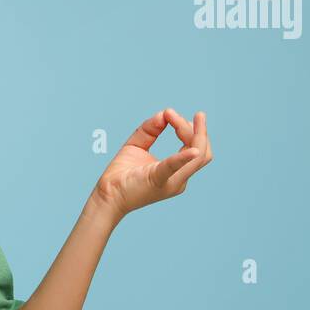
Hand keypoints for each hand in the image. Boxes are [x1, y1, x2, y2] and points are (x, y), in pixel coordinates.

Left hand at [92, 109, 211, 220]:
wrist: (107, 196)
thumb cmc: (122, 174)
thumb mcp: (137, 145)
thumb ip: (149, 129)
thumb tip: (163, 114)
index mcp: (176, 171)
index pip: (194, 147)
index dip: (188, 128)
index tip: (170, 113)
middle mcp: (179, 179)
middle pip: (201, 152)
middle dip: (200, 131)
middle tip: (198, 115)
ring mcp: (171, 182)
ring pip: (198, 158)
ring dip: (196, 135)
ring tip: (196, 117)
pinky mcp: (157, 181)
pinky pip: (173, 168)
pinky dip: (183, 158)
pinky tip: (192, 150)